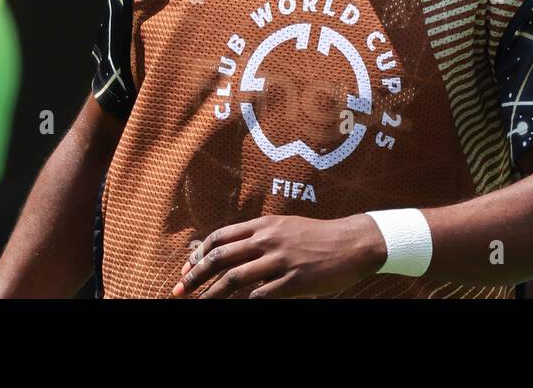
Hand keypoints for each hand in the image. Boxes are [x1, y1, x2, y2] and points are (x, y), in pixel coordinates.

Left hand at [171, 213, 386, 298]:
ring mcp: (280, 261)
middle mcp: (268, 240)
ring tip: (198, 304)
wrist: (352, 243)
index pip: (220, 237)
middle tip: (179, 290)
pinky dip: (244, 303)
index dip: (198, 254)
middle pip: (220, 258)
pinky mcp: (293, 281)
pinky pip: (259, 296)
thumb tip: (231, 251)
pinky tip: (236, 307)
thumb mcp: (285, 227)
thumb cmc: (318, 237)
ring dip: (210, 294)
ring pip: (233, 279)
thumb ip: (260, 237)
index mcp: (264, 225)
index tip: (186, 269)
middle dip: (194, 276)